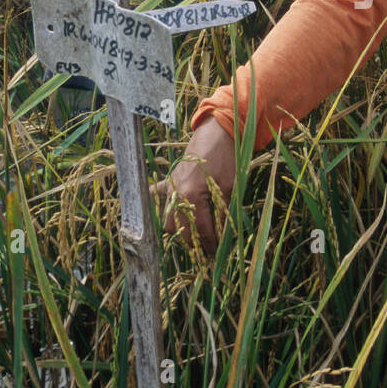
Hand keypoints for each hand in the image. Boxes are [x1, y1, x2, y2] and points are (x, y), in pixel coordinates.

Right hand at [151, 117, 237, 253]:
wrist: (217, 134)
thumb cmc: (226, 159)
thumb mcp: (229, 188)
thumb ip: (222, 212)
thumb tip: (222, 234)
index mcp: (193, 196)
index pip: (201, 229)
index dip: (209, 243)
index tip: (215, 254)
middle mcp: (177, 194)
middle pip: (181, 229)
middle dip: (194, 241)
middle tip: (206, 247)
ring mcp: (170, 187)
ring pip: (167, 218)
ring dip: (179, 228)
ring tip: (193, 234)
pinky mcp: (168, 180)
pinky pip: (156, 196)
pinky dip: (158, 205)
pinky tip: (165, 212)